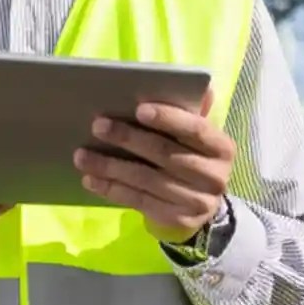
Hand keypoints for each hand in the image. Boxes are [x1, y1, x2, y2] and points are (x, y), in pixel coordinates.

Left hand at [73, 88, 234, 243]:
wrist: (201, 206)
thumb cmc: (191, 158)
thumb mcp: (196, 136)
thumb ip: (192, 112)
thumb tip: (200, 84)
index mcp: (222, 148)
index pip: (196, 129)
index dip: (168, 118)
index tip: (138, 108)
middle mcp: (214, 176)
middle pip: (165, 154)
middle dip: (128, 138)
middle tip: (97, 126)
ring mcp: (196, 202)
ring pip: (146, 179)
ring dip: (110, 166)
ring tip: (81, 155)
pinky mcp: (177, 220)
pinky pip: (138, 200)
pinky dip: (111, 188)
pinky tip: (90, 179)